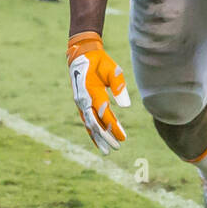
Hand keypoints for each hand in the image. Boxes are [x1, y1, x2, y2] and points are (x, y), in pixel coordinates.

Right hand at [67, 32, 129, 154]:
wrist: (82, 56)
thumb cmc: (100, 62)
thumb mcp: (113, 70)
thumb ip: (119, 87)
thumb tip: (126, 106)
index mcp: (92, 92)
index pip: (104, 114)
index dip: (113, 127)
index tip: (123, 137)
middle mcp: (83, 101)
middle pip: (95, 123)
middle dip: (106, 137)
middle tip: (116, 148)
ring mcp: (80, 103)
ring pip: (89, 124)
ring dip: (98, 138)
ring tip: (107, 151)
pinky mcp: (81, 104)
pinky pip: (86, 120)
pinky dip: (92, 131)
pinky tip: (98, 140)